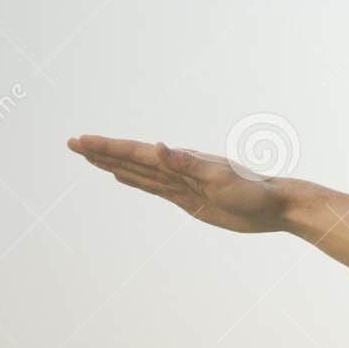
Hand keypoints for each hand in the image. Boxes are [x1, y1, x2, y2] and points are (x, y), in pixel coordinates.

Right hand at [67, 135, 294, 233]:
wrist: (277, 206)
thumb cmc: (254, 191)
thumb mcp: (221, 178)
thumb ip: (189, 163)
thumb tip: (159, 147)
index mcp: (182, 161)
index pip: (137, 152)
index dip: (108, 147)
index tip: (80, 141)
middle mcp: (178, 168)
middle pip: (131, 158)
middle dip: (102, 151)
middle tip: (72, 143)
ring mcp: (181, 183)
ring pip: (138, 172)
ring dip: (113, 164)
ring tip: (90, 156)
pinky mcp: (188, 199)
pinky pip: (154, 188)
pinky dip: (134, 181)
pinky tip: (122, 176)